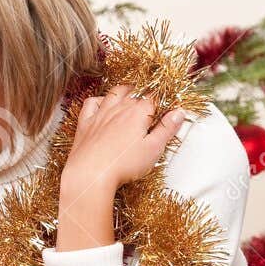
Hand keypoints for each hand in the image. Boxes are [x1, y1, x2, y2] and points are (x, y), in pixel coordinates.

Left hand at [61, 85, 187, 197]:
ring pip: (114, 93)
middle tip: (152, 104)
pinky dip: (99, 100)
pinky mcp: (86, 123)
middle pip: (136, 94)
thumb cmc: (122, 165)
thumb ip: (167, 129)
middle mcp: (119, 109)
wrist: (90, 174)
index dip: (163, 102)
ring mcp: (101, 114)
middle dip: (146, 96)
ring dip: (125, 91)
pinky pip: (91, 103)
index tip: (168, 108)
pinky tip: (103, 103)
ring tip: (132, 93)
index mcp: (137, 113)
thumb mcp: (153, 149)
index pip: (155, 98)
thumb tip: (178, 113)